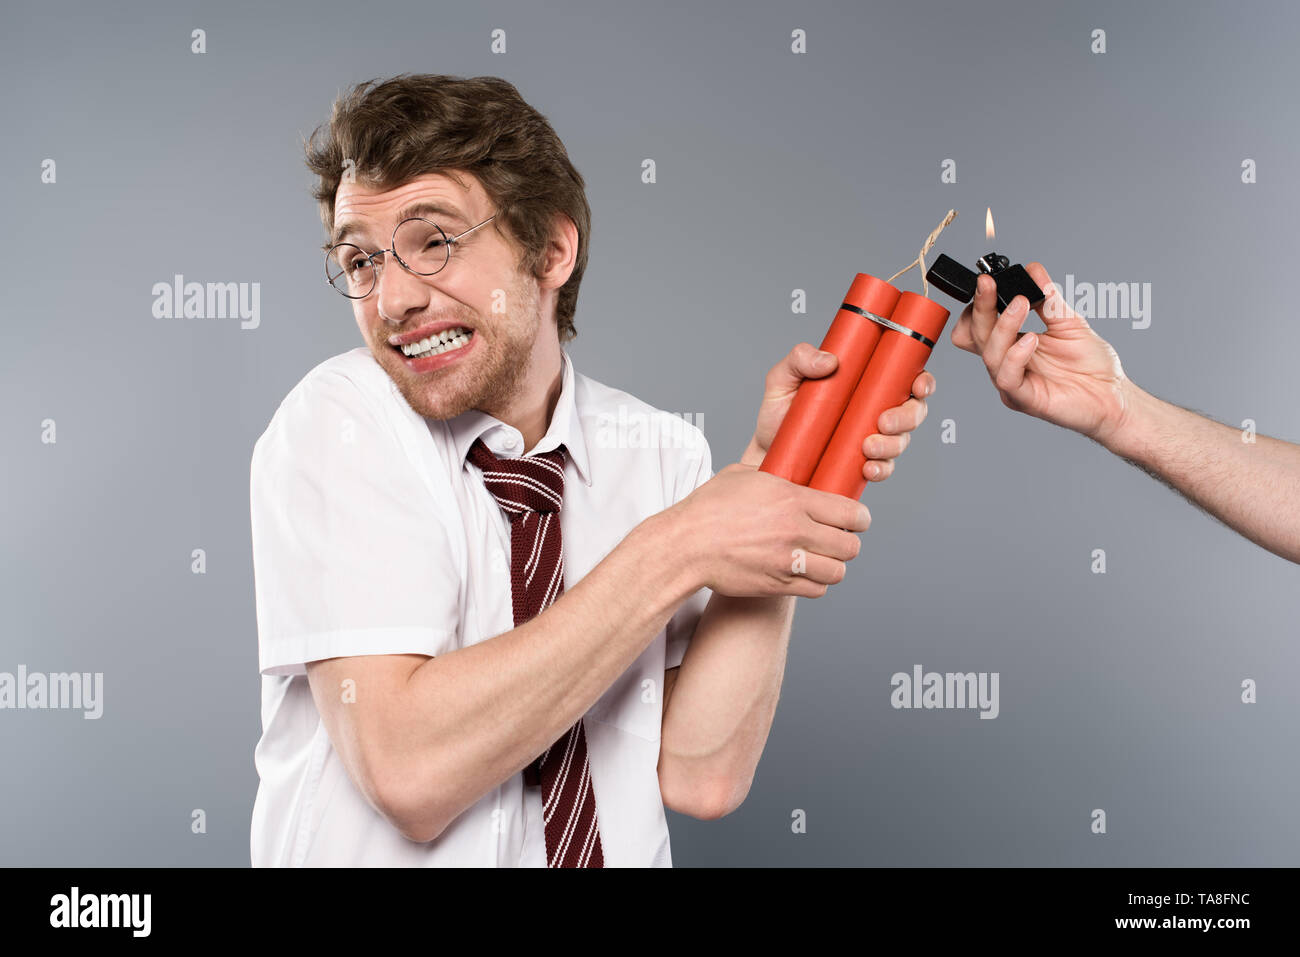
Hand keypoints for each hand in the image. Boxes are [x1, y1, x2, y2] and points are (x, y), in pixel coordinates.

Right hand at [672, 462, 870, 598]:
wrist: (685, 546)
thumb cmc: (707, 509)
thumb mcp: (741, 476)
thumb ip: (773, 475)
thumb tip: (788, 469)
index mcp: (792, 500)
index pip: (851, 512)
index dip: (860, 518)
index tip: (856, 519)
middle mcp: (796, 531)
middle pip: (850, 545)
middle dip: (848, 543)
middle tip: (838, 541)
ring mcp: (788, 561)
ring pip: (838, 572)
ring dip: (833, 566)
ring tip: (823, 561)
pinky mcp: (778, 585)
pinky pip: (817, 590)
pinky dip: (816, 585)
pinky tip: (805, 575)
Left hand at [741, 341, 935, 483]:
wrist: (766, 454)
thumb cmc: (779, 415)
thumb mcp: (782, 379)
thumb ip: (799, 359)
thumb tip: (830, 359)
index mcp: (866, 384)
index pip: (906, 377)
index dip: (922, 381)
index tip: (918, 385)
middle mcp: (875, 411)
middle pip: (914, 410)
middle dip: (908, 417)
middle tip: (883, 422)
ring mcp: (872, 439)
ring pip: (901, 441)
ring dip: (892, 444)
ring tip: (867, 446)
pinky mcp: (863, 466)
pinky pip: (884, 469)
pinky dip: (881, 469)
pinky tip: (867, 468)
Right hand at [950, 263, 1133, 444]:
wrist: (1113, 395)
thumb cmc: (1091, 366)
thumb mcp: (1070, 322)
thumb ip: (1048, 298)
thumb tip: (1033, 271)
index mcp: (1012, 344)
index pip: (980, 323)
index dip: (979, 303)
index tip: (988, 279)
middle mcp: (1007, 362)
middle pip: (975, 335)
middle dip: (982, 306)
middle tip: (989, 284)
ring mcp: (1012, 382)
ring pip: (989, 353)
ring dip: (1002, 325)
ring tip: (1021, 304)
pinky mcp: (1024, 399)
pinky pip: (1007, 377)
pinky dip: (1015, 355)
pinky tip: (1031, 339)